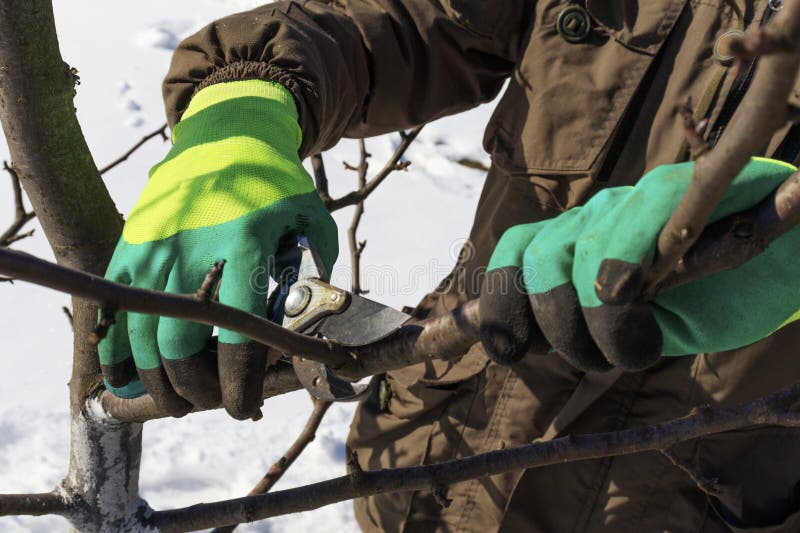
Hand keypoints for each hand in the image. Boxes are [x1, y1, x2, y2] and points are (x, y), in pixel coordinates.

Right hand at [99, 80, 337, 418]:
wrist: (225, 133)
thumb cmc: (274, 183)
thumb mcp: (310, 219)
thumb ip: (318, 272)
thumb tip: (311, 325)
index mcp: (245, 248)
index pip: (238, 338)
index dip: (238, 385)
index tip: (242, 406)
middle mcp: (192, 254)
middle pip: (181, 349)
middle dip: (196, 391)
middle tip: (211, 403)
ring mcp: (153, 251)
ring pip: (141, 337)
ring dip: (156, 381)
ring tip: (176, 401)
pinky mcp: (128, 247)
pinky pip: (113, 311)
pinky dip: (115, 350)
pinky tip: (126, 376)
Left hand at [479, 158, 799, 371]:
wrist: (791, 270)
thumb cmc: (713, 300)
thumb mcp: (636, 329)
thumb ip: (581, 327)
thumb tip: (518, 340)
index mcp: (580, 242)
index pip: (515, 254)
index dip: (501, 301)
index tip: (509, 348)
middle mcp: (600, 214)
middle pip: (538, 255)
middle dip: (556, 321)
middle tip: (597, 357)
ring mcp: (638, 199)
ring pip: (582, 249)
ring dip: (597, 315)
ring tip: (632, 345)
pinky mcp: (682, 188)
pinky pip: (636, 223)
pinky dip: (627, 270)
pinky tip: (644, 300)